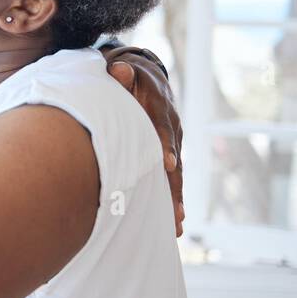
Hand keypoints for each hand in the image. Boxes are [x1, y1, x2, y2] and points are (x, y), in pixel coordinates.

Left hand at [102, 47, 183, 235]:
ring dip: (175, 200)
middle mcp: (171, 126)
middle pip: (174, 160)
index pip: (161, 128)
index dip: (164, 145)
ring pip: (176, 174)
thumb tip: (119, 71)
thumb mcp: (124, 71)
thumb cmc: (126, 77)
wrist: (145, 74)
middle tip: (175, 213)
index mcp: (158, 106)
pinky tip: (174, 224)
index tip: (167, 164)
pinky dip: (172, 199)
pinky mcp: (169, 152)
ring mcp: (173, 140)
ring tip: (176, 226)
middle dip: (173, 187)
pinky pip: (172, 178)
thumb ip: (121, 76)